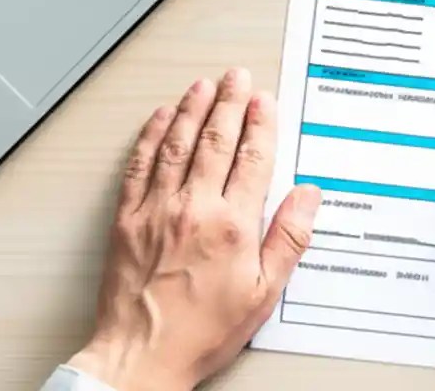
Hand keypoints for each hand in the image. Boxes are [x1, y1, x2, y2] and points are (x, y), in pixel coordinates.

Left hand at [68, 69, 320, 390]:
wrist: (142, 356)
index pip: (252, 158)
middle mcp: (194, 208)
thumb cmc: (201, 332)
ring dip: (190, 108)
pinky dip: (150, 136)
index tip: (264, 102)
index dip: (260, 124)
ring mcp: (156, 210)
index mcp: (232, 225)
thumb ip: (288, 239)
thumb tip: (308, 197)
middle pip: (215, 140)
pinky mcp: (126, 219)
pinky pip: (139, 165)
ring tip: (202, 85)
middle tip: (237, 77)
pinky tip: (160, 119)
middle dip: (228, 102)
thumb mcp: (264, 293)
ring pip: (176, 144)